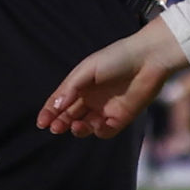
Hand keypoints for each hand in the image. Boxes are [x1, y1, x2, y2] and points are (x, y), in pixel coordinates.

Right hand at [41, 18, 186, 138]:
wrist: (148, 59)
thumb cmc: (116, 58)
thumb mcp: (87, 69)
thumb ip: (70, 88)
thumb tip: (55, 106)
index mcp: (81, 85)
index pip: (61, 102)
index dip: (50, 112)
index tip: (41, 123)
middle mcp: (91, 98)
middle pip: (71, 116)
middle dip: (61, 123)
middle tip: (55, 128)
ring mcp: (106, 109)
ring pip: (86, 126)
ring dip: (78, 129)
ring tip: (75, 126)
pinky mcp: (121, 118)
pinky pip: (106, 131)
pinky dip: (99, 131)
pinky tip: (97, 125)